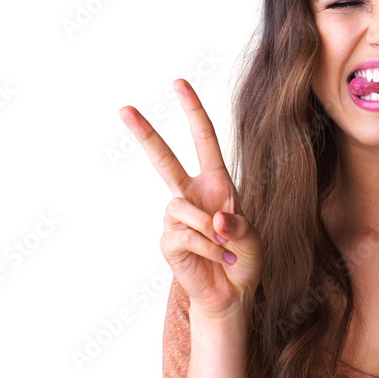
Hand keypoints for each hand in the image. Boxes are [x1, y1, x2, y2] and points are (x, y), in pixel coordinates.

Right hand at [119, 79, 262, 317]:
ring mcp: (176, 218)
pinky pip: (186, 236)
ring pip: (183, 209)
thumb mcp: (254, 238)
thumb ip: (240, 224)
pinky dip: (209, 249)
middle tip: (125, 108)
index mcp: (217, 184)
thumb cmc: (244, 260)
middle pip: (164, 160)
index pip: (204, 141)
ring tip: (226, 249)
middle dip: (145, 133)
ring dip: (210, 231)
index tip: (179, 83)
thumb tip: (215, 218)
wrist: (232, 294)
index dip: (193, 111)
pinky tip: (220, 259)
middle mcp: (192, 195)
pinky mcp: (168, 241)